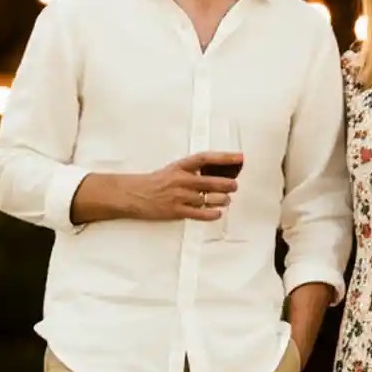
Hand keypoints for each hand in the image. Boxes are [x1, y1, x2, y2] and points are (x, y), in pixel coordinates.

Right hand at [126, 151, 241, 220]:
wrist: (133, 194)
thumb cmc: (154, 182)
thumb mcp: (172, 170)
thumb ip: (191, 171)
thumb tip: (214, 174)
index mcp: (180, 166)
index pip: (206, 158)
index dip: (224, 157)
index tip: (239, 158)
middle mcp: (180, 180)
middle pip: (211, 181)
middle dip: (227, 184)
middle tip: (234, 186)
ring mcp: (178, 196)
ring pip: (207, 198)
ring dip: (222, 200)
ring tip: (226, 200)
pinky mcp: (175, 211)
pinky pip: (199, 213)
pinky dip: (211, 214)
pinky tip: (217, 213)